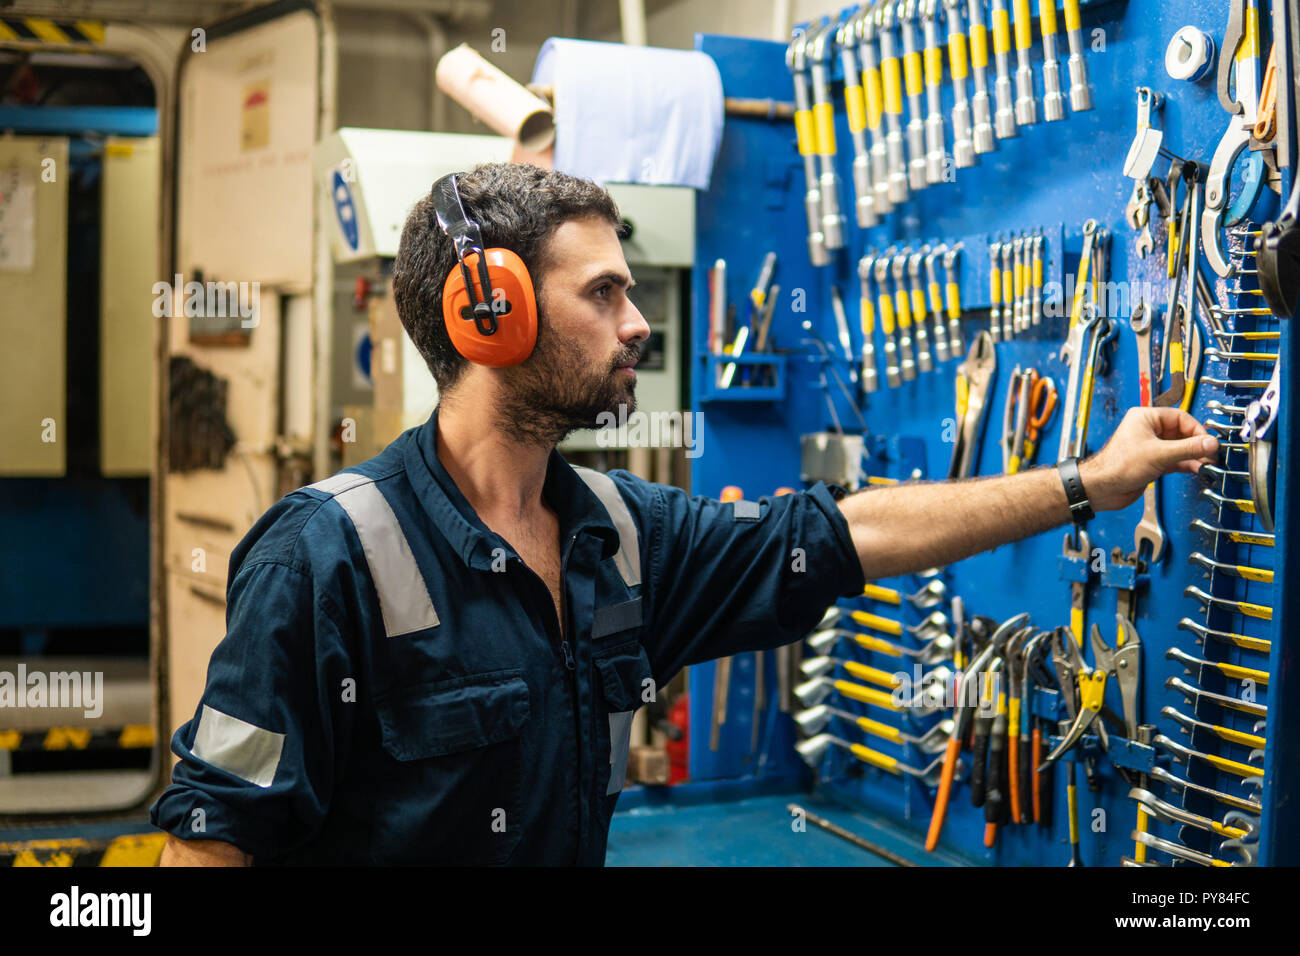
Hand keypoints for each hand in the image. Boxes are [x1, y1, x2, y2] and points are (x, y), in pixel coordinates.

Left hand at [1079, 406, 1218, 511]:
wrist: (1102, 489)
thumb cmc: (1117, 466)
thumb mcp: (1159, 454)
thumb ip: (1187, 449)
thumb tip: (1210, 443)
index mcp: (1145, 417)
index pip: (1180, 417)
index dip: (1197, 430)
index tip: (1209, 442)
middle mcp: (1148, 430)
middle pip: (1182, 433)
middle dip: (1197, 444)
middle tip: (1211, 454)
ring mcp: (1151, 447)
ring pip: (1180, 448)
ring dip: (1194, 455)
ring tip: (1208, 463)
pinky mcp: (1153, 462)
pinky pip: (1175, 459)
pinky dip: (1186, 464)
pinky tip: (1197, 468)